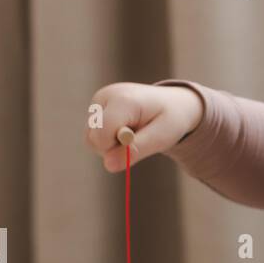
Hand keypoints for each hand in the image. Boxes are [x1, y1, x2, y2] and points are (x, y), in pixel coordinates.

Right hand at [84, 81, 203, 172]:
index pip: (101, 136)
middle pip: (93, 139)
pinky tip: (126, 130)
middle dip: (113, 149)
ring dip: (112, 145)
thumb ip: (135, 151)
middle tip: (139, 138)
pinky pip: (94, 135)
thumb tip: (108, 165)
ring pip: (91, 139)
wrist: (172, 103)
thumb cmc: (170, 120)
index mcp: (122, 100)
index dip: (118, 149)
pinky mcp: (96, 108)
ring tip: (134, 134)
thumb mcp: (160, 138)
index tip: (139, 141)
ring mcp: (98, 101)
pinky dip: (110, 139)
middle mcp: (104, 97)